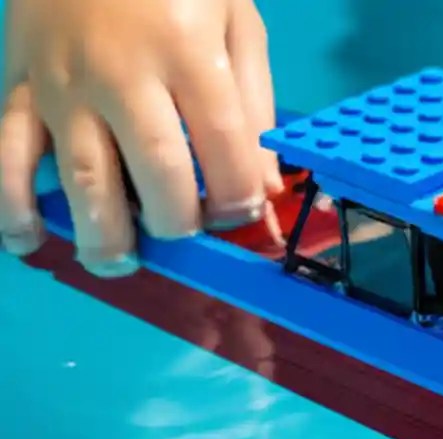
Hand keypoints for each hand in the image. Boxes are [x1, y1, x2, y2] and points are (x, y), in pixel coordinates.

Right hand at [0, 0, 280, 275]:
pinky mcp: (18, 87)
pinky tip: (28, 242)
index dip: (238, 196)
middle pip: (153, 170)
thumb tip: (267, 187)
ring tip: (120, 262)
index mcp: (188, 53)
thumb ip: (256, 105)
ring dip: (102, 234)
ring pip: (82, 176)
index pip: (220, 145)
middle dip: (175, 222)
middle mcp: (122, 74)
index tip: (243, 215)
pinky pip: (7, 154)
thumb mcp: (237, 22)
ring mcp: (63, 84)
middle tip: (183, 233)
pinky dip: (12, 206)